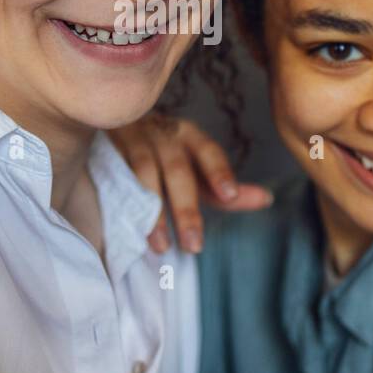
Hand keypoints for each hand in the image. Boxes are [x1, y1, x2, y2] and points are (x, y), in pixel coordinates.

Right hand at [109, 114, 271, 254]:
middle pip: (177, 169)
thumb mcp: (195, 171)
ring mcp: (132, 136)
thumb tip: (267, 199)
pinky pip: (115, 173)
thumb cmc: (163, 157)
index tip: (229, 196)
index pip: (208, 151)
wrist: (114, 124)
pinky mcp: (105, 145)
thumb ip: (225, 188)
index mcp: (188, 134)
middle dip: (186, 209)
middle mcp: (162, 131)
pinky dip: (124, 199)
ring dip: (153, 213)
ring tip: (161, 247)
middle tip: (194, 246)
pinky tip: (130, 225)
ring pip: (144, 174)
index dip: (219, 172)